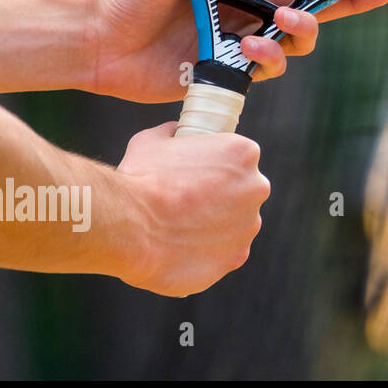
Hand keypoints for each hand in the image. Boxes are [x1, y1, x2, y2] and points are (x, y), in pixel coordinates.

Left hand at [90, 0, 387, 102]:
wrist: (99, 45)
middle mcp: (251, 12)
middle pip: (314, 14)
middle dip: (340, 10)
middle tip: (335, 5)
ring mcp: (243, 44)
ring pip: (295, 45)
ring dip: (296, 37)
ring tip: (273, 31)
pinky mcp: (231, 73)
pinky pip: (266, 70)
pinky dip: (267, 60)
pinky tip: (247, 50)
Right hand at [114, 122, 270, 296]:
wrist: (130, 225)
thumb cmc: (141, 178)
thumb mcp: (152, 140)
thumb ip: (172, 133)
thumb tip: (175, 131)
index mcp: (244, 153)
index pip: (238, 157)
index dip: (216, 166)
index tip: (196, 175)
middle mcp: (256, 187)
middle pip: (243, 191)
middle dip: (221, 196)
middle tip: (187, 202)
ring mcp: (249, 224)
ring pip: (236, 223)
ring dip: (216, 225)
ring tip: (180, 228)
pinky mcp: (237, 256)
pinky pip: (227, 252)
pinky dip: (209, 252)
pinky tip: (184, 249)